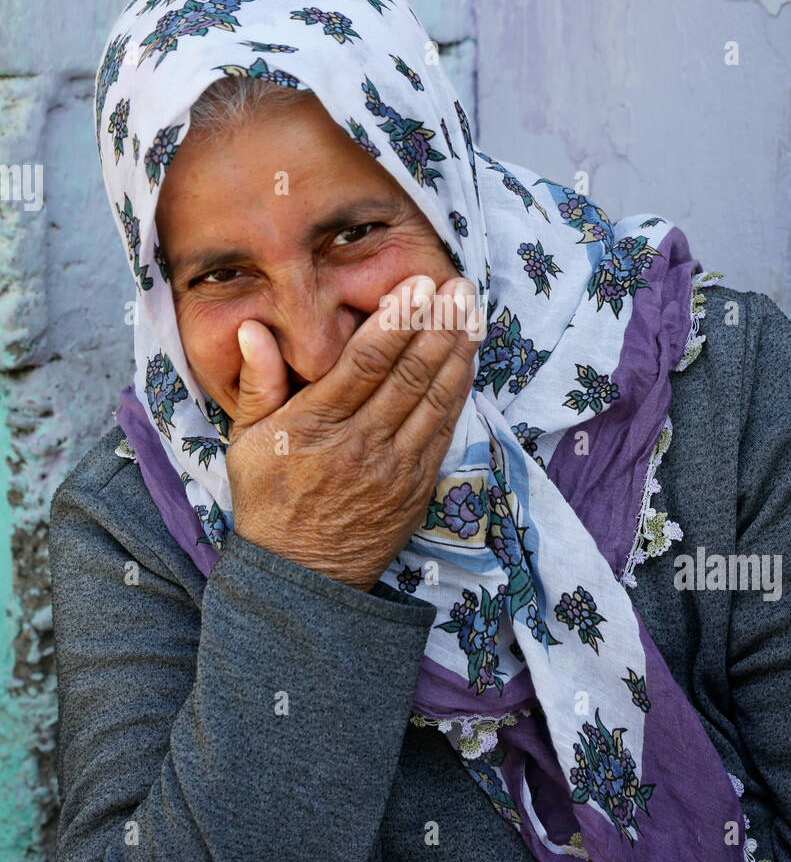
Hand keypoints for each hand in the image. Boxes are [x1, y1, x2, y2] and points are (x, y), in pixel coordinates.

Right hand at [225, 275, 481, 591]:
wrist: (299, 575)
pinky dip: (459, 392)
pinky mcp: (417, 486)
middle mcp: (359, 444)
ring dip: (458, 352)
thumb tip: (253, 329)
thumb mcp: (244, 441)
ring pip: (435, 399)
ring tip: (473, 312)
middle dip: (438, 325)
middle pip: (409, 375)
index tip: (418, 286)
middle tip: (459, 287)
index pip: (365, 363)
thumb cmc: (268, 501)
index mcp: (314, 426)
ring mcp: (393, 468)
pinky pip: (444, 430)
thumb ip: (257, 382)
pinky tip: (467, 361)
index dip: (398, 321)